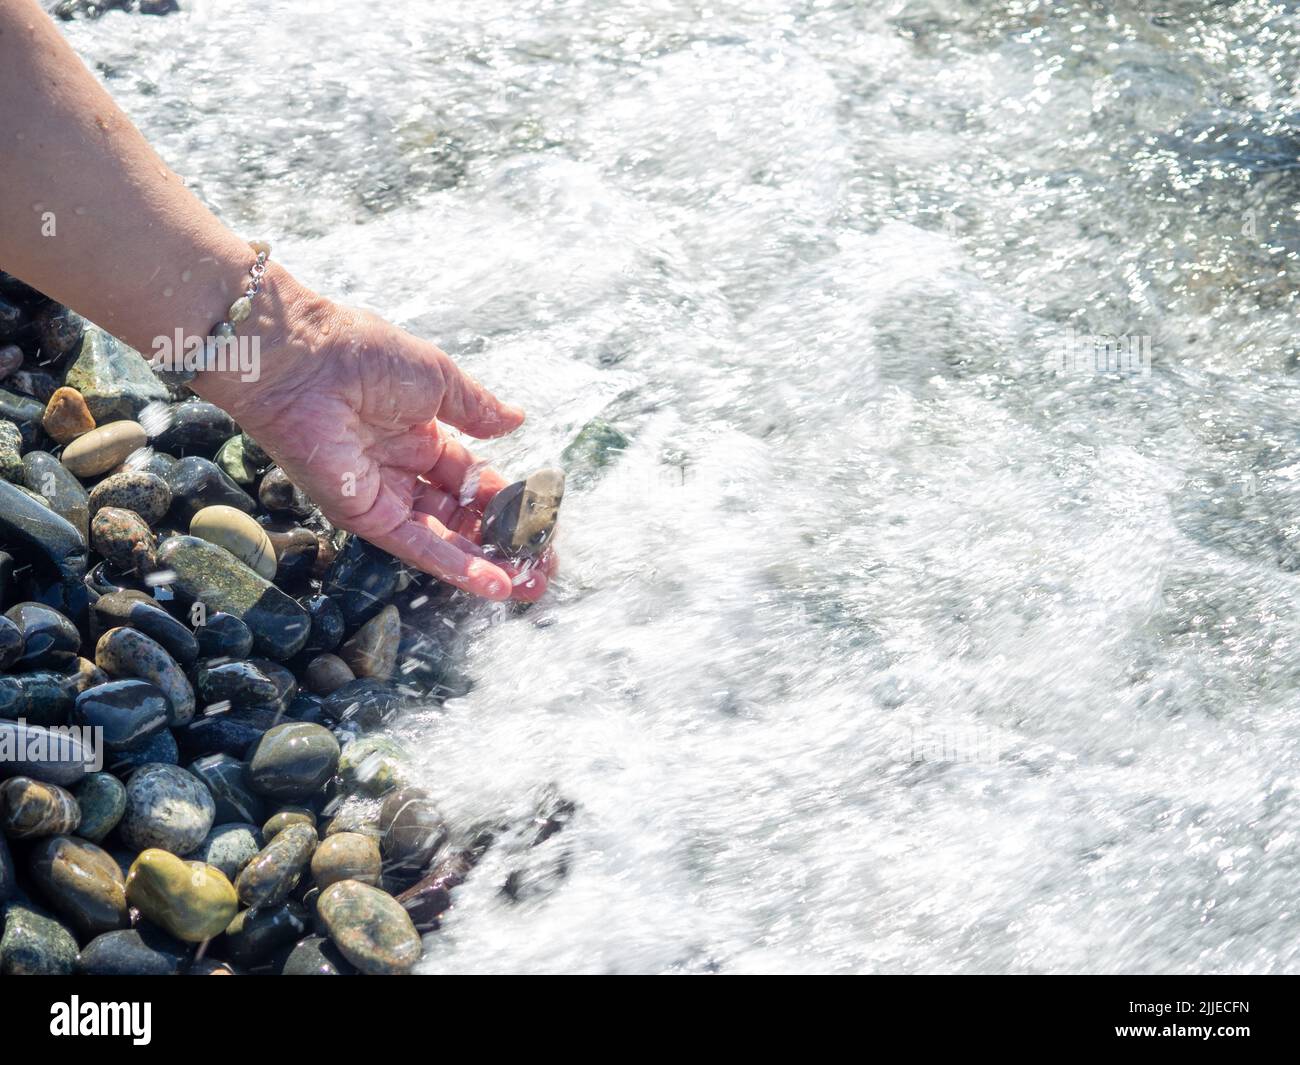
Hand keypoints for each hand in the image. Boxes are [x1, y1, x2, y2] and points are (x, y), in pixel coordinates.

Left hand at [204, 288, 552, 601]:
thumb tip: (517, 420)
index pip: (470, 478)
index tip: (540, 520)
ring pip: (443, 539)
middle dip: (501, 542)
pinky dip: (455, 567)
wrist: (302, 360)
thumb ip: (476, 409)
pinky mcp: (363, 515)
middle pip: (460, 516)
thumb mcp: (437, 378)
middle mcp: (401, 469)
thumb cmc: (365, 355)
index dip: (505, 501)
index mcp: (419, 434)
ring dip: (487, 564)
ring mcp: (382, 496)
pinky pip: (415, 547)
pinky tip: (494, 582)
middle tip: (541, 564)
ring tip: (530, 584)